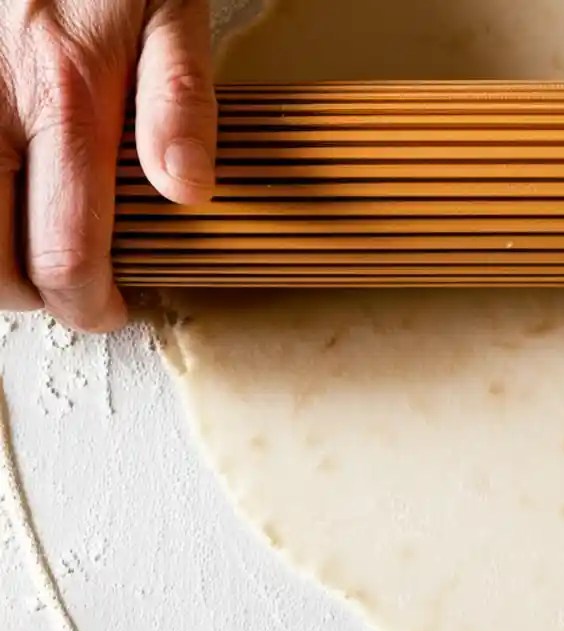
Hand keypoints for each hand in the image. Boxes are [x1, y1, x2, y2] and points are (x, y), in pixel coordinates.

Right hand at [0, 0, 215, 330]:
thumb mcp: (173, 11)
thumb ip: (181, 101)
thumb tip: (188, 190)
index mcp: (68, 97)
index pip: (67, 248)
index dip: (88, 303)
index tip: (111, 311)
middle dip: (31, 295)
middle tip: (68, 292)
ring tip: (30, 257)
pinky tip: (9, 204)